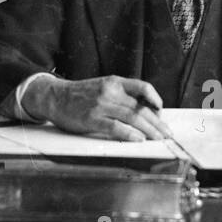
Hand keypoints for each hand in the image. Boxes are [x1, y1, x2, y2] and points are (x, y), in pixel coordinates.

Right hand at [20, 75, 169, 141]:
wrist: (54, 97)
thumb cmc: (80, 95)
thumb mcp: (103, 87)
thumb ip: (121, 95)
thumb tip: (144, 111)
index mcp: (115, 82)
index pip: (143, 87)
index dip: (156, 100)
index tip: (162, 112)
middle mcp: (110, 91)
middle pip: (141, 107)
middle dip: (157, 122)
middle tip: (167, 133)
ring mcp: (101, 105)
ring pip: (133, 117)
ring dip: (149, 130)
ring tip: (159, 138)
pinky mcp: (92, 119)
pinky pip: (116, 127)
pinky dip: (130, 134)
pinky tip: (139, 139)